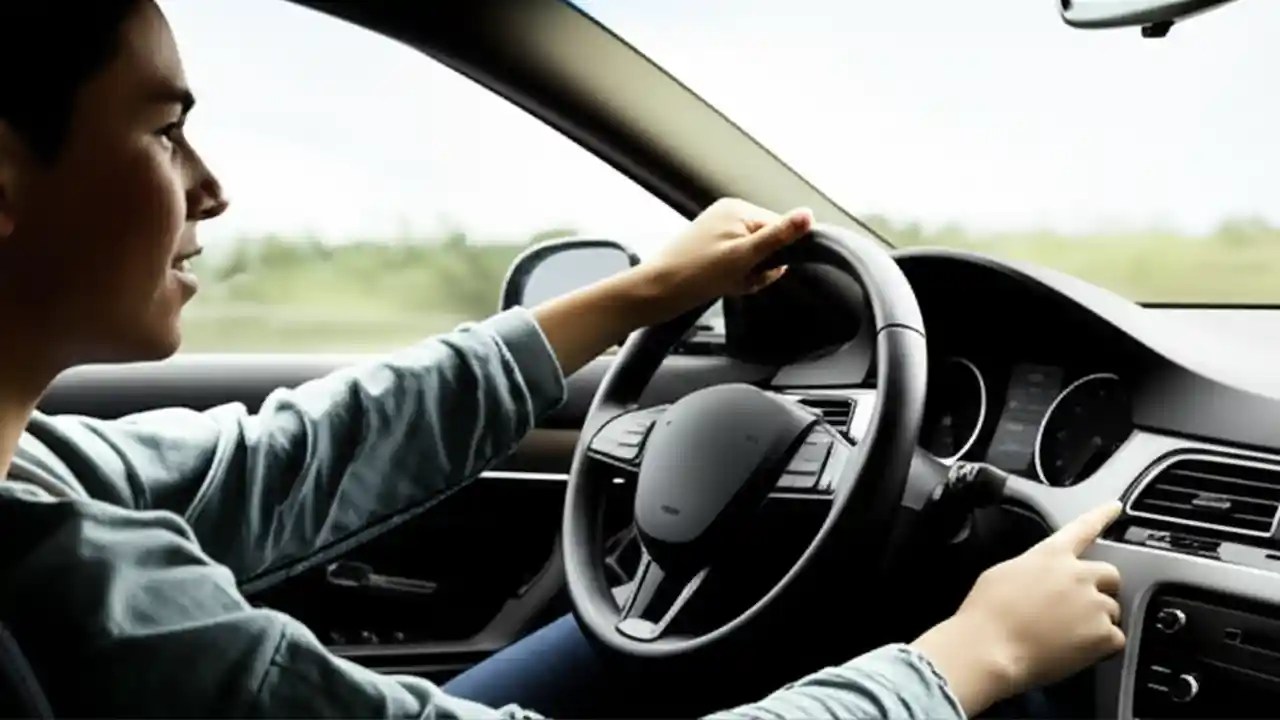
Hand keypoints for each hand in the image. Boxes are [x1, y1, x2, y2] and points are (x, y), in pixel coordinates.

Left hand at [530, 198, 810, 376]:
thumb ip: (778, 236)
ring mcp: (718, 235)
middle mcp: (728, 217)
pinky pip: (739, 268)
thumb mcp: (743, 255)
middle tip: (740, 278)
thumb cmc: (693, 274)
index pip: (780, 228)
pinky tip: (722, 287)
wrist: (655, 294)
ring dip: (748, 278)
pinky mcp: (711, 253)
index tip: (760, 268)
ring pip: (755, 260)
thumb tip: (808, 214)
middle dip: (760, 268)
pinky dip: (736, 281)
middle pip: (769, 246)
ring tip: (727, 283)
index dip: (777, 254)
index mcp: (736, 209)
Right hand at [911, 501, 1123, 715]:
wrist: (989, 650)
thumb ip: (1033, 568)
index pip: (1082, 528)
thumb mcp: (1003, 574)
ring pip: (1112, 610)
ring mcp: (1093, 604)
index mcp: (1050, 556)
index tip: (1116, 507)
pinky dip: (1100, 649)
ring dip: (1097, 622)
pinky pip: (1116, 640)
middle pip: (1110, 574)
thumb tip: (1041, 577)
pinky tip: (1074, 652)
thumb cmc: (986, 615)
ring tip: (1065, 637)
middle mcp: (1077, 575)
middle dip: (1101, 589)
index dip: (1101, 516)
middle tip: (1080, 609)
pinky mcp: (1103, 634)